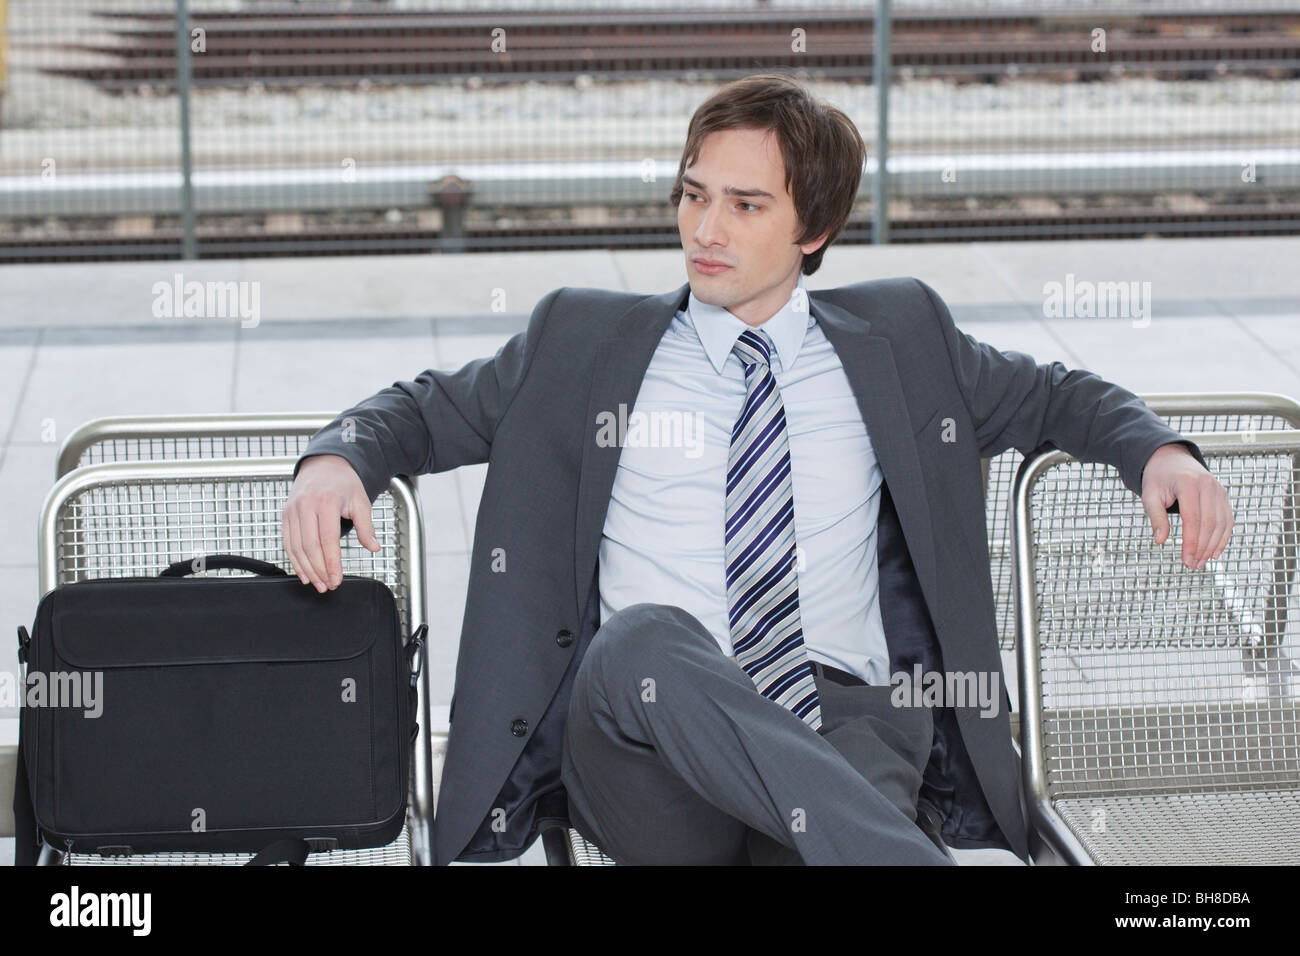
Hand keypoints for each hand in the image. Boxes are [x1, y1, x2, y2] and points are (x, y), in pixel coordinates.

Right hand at [282, 454, 380, 591]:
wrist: (323, 465)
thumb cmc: (343, 483)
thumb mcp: (360, 500)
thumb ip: (366, 526)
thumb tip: (373, 547)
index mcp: (326, 501)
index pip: (328, 540)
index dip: (331, 563)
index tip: (337, 579)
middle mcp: (306, 505)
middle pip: (310, 546)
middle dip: (319, 570)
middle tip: (328, 585)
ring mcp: (293, 510)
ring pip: (296, 547)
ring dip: (306, 569)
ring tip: (318, 584)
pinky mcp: (286, 515)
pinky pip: (288, 542)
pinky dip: (294, 560)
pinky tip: (303, 573)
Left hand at [1141, 443, 1232, 569]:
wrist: (1171, 459)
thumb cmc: (1158, 478)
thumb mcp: (1150, 495)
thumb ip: (1156, 517)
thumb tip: (1160, 540)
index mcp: (1188, 484)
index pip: (1192, 519)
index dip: (1191, 542)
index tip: (1186, 559)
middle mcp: (1208, 486)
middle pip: (1209, 523)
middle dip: (1202, 548)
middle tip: (1192, 565)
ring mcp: (1218, 490)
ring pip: (1221, 524)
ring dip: (1213, 546)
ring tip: (1201, 562)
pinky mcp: (1223, 496)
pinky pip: (1227, 519)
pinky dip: (1223, 537)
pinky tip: (1215, 551)